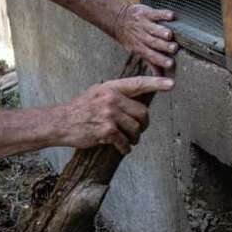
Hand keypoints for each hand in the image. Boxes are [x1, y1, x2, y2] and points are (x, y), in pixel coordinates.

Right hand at [55, 76, 174, 153]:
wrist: (60, 122)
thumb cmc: (80, 109)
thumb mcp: (97, 93)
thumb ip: (116, 94)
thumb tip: (137, 99)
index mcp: (111, 87)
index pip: (138, 84)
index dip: (156, 83)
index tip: (171, 83)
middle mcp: (111, 98)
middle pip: (142, 113)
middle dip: (143, 125)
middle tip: (138, 130)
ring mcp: (109, 114)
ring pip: (135, 129)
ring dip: (134, 138)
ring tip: (128, 140)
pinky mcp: (105, 130)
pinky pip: (124, 142)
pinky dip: (125, 148)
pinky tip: (122, 148)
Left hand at [116, 4, 177, 70]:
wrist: (118, 19)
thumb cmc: (131, 37)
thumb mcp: (138, 51)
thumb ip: (151, 62)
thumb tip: (160, 77)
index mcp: (140, 47)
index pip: (151, 56)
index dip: (160, 60)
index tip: (170, 64)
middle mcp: (141, 36)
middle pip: (153, 43)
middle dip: (164, 46)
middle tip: (174, 48)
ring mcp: (143, 24)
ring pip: (153, 29)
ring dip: (162, 32)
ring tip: (170, 35)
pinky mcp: (146, 13)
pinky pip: (155, 13)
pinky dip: (163, 14)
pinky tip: (171, 16)